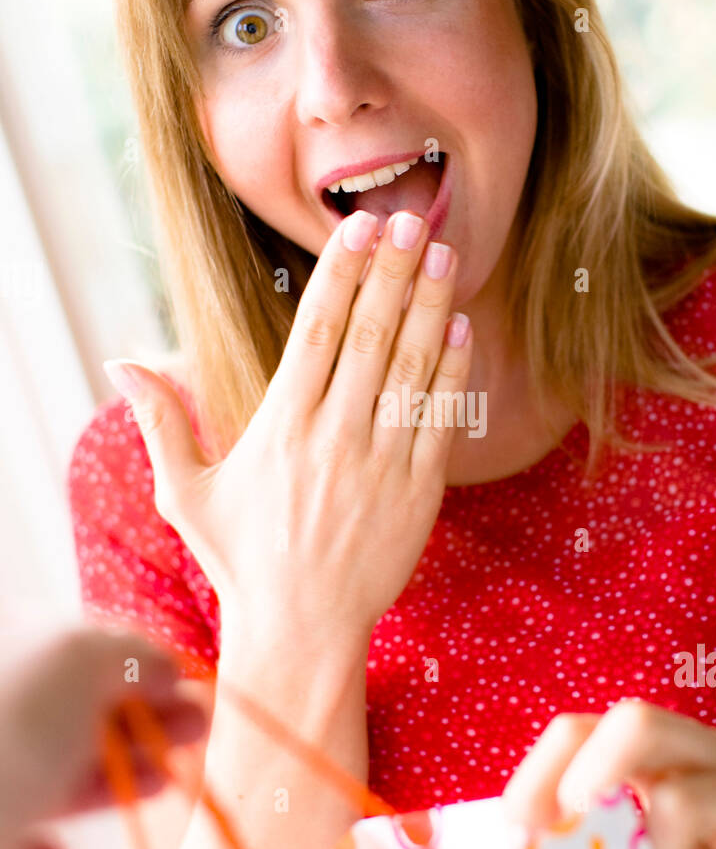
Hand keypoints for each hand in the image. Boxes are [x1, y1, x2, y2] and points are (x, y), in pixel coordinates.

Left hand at [0, 624, 205, 848]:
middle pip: (52, 710)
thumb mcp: (83, 656)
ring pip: (28, 780)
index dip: (125, 657)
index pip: (57, 641)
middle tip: (196, 726)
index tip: (183, 680)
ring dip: (101, 783)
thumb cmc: (6, 725)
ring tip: (161, 782)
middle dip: (131, 720)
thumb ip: (132, 654)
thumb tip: (165, 667)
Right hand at [104, 209, 471, 657]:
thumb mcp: (186, 493)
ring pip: (410, 367)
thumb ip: (162, 422)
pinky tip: (459, 325)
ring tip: (439, 252)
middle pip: (369, 336)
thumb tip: (122, 362)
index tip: (356, 229)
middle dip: (390, 271)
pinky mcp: (418, 490)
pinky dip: (451, 369)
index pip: (315, 332)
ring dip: (427, 304)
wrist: (301, 631)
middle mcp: (333, 436)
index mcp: (279, 428)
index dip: (339, 274)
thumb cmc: (241, 559)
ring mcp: (381, 462)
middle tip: (408, 217)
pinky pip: (440, 417)